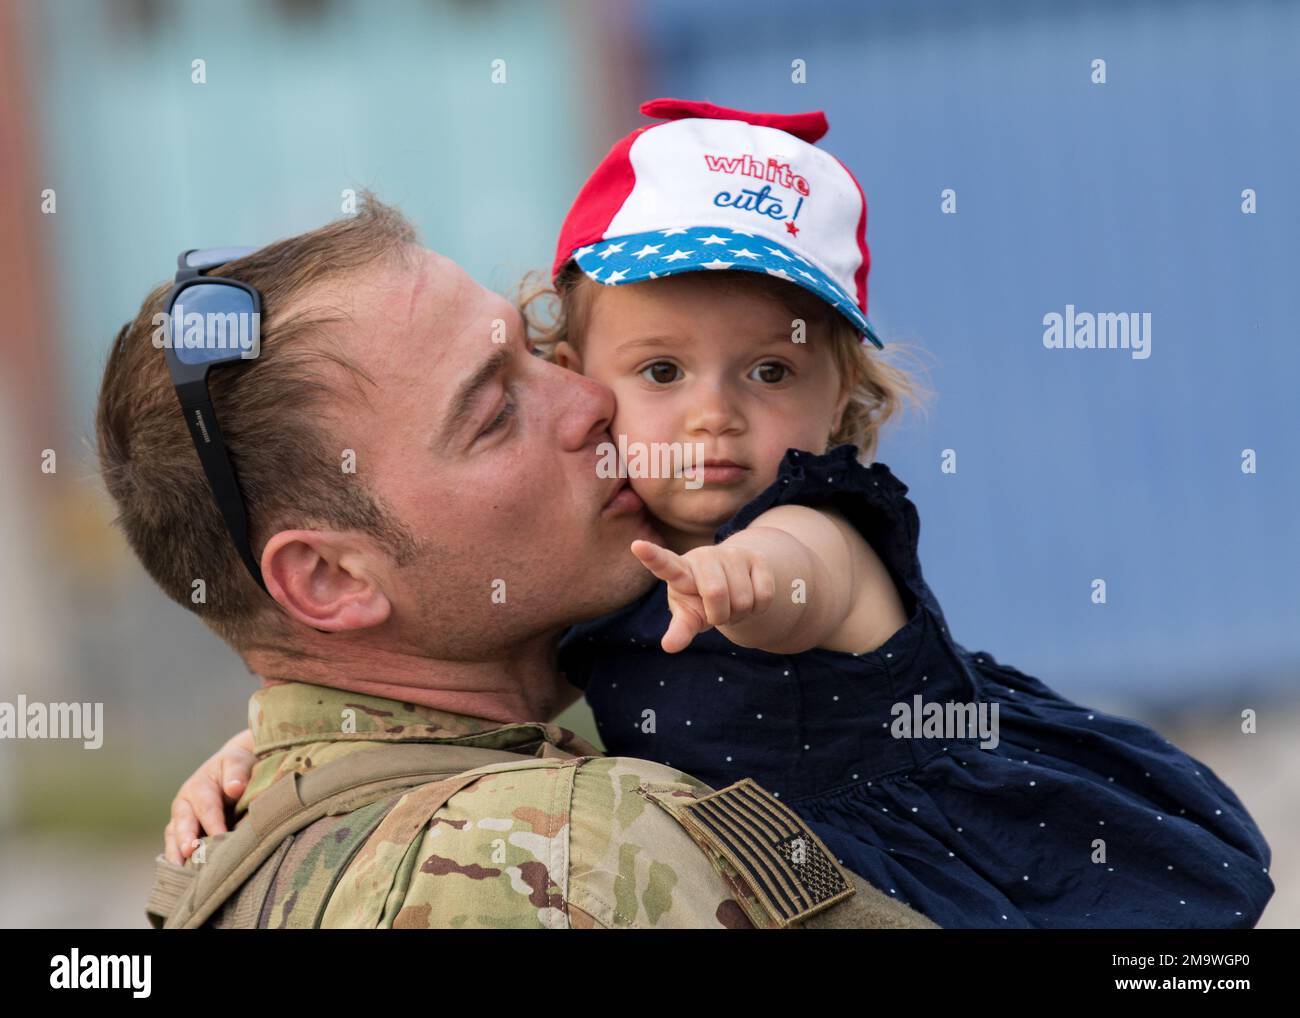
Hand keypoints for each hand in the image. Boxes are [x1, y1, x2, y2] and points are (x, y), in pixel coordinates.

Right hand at [163, 728, 256, 864]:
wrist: (231, 766)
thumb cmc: (237, 765)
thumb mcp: (238, 762)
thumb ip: (236, 773)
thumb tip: (234, 788)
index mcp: (198, 787)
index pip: (206, 807)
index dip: (213, 823)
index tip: (220, 836)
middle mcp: (184, 804)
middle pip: (183, 824)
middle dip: (185, 840)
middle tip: (189, 854)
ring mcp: (181, 820)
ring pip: (173, 838)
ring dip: (176, 854)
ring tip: (180, 872)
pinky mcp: (182, 832)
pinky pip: (175, 846)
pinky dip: (177, 860)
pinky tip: (182, 876)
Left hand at [630, 539, 774, 652]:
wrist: (733, 582)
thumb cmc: (701, 601)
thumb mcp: (688, 616)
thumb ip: (680, 629)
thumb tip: (669, 646)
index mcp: (680, 571)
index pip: (664, 565)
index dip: (652, 557)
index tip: (636, 546)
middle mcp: (704, 557)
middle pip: (716, 593)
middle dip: (720, 615)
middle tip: (718, 614)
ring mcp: (731, 554)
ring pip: (743, 598)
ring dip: (740, 614)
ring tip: (732, 606)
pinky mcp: (756, 558)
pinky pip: (764, 595)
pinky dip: (757, 609)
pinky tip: (749, 599)